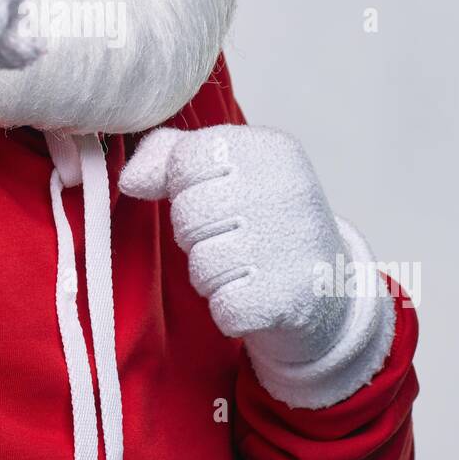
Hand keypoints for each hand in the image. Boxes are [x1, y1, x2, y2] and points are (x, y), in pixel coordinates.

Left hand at [118, 124, 395, 408]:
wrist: (327, 287)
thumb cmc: (264, 224)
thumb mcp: (227, 172)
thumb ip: (171, 155)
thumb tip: (131, 179)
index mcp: (271, 149)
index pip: (188, 157)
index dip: (186, 186)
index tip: (215, 195)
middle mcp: (287, 189)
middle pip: (188, 213)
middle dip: (196, 235)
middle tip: (231, 238)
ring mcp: (291, 243)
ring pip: (202, 264)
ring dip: (212, 276)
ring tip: (245, 268)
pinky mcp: (290, 297)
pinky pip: (224, 307)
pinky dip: (231, 310)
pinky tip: (256, 296)